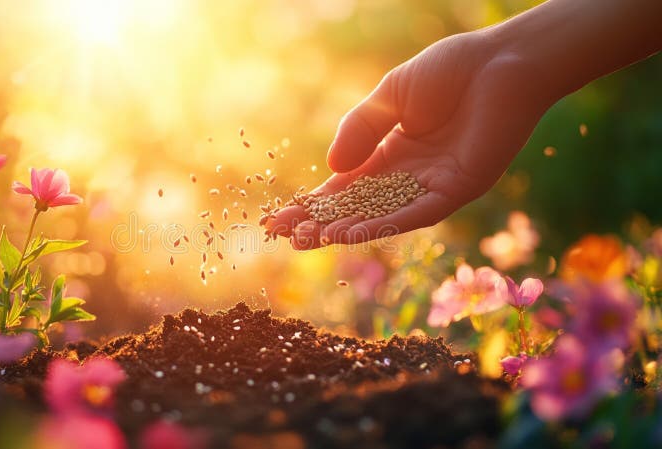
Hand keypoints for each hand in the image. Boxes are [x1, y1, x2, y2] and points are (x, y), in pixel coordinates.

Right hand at [267, 31, 553, 249]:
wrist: (502, 61)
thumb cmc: (449, 71)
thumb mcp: (388, 95)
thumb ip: (359, 129)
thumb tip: (331, 167)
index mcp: (391, 153)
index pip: (345, 186)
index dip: (313, 203)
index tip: (279, 218)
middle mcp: (409, 176)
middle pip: (357, 207)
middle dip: (321, 223)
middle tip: (286, 238)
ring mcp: (433, 185)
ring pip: (382, 216)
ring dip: (346, 230)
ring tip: (309, 241)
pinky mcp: (458, 189)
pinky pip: (416, 213)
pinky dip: (384, 224)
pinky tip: (352, 233)